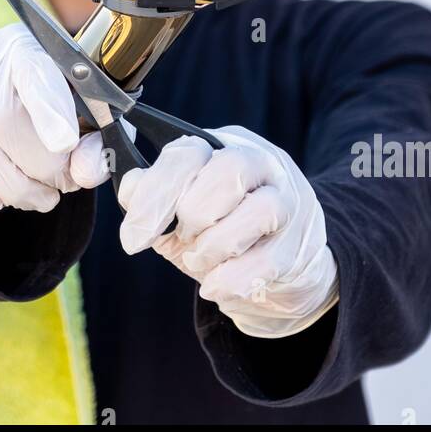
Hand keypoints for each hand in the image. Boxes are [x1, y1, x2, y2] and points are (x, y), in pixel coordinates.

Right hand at [0, 23, 110, 212]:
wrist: (6, 76)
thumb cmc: (54, 94)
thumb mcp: (86, 108)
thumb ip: (96, 140)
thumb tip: (86, 171)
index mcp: (30, 49)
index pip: (34, 74)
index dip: (49, 112)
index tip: (66, 142)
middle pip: (7, 121)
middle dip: (42, 168)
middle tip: (61, 185)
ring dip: (12, 187)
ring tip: (39, 196)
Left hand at [117, 125, 338, 338]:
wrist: (275, 267)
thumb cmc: (218, 230)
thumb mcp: (179, 210)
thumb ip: (152, 197)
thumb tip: (131, 189)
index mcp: (222, 145)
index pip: (187, 152)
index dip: (155, 194)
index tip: (133, 238)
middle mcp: (261, 163)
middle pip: (228, 171)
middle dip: (193, 214)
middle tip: (183, 238)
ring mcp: (287, 201)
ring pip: (257, 210)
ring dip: (214, 246)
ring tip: (199, 260)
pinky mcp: (298, 244)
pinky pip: (268, 259)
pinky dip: (231, 279)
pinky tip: (214, 286)